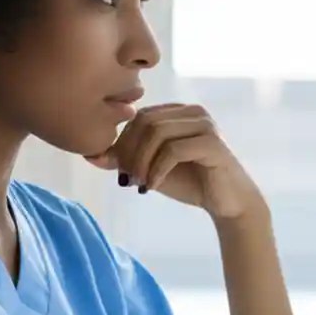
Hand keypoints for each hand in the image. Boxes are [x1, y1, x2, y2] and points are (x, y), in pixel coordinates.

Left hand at [84, 103, 265, 221]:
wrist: (227, 203)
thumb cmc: (190, 183)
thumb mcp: (150, 169)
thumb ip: (124, 159)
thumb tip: (88, 154)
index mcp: (177, 112)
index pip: (138, 116)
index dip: (122, 142)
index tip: (118, 170)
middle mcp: (192, 112)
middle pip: (145, 121)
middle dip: (129, 151)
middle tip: (126, 178)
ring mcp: (205, 125)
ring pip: (157, 133)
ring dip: (141, 161)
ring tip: (139, 183)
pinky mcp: (213, 144)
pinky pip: (173, 151)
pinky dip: (157, 171)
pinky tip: (153, 188)